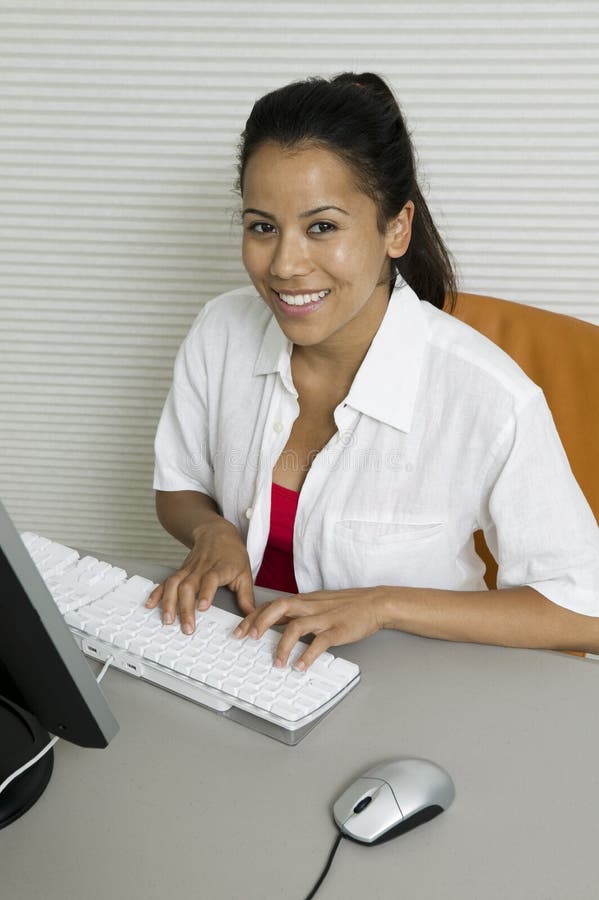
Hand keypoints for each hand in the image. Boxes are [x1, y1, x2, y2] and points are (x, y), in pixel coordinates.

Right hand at [145, 519, 254, 632]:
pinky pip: (166, 581)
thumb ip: (246, 595)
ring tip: (167, 620)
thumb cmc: (232, 554)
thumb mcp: (245, 572)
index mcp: (220, 568)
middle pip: (189, 586)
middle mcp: (201, 568)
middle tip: (187, 627)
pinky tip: (150, 604)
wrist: (217, 532)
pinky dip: (157, 593)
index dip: (206, 592)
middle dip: (185, 608)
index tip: (203, 607)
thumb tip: (251, 615)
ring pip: (174, 584)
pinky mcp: (180, 571)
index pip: (211, 579)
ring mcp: (188, 569)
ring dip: (169, 603)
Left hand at [233, 587, 385, 670]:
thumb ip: (299, 612)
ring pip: (296, 626)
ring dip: (282, 645)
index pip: (273, 604)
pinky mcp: (337, 630)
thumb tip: (277, 625)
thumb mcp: (318, 604)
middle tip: (247, 639)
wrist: (375, 603)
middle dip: (260, 623)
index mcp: (304, 600)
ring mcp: (324, 618)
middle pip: (279, 608)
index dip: (254, 616)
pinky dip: (308, 655)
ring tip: (276, 663)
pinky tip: (300, 666)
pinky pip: (320, 642)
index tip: (239, 630)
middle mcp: (310, 607)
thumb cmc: (346, 605)